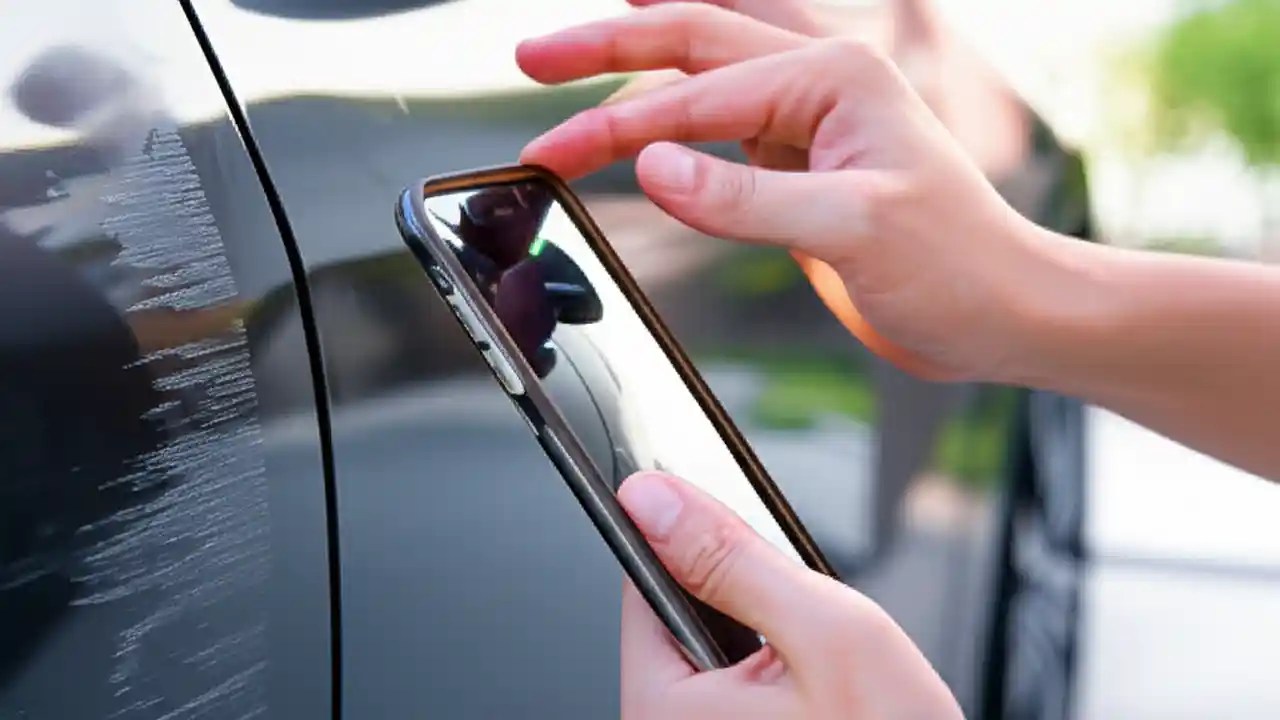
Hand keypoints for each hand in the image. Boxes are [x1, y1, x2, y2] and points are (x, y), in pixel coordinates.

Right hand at [517, 6, 1055, 380]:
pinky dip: (674, 104)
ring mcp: (810, 118)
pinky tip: (650, 95)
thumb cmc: (956, 267)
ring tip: (566, 63)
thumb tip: (651, 166)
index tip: (547, 153)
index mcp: (836, 78)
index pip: (696, 94)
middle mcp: (821, 81)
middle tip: (531, 60)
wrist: (1002, 311)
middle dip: (605, 49)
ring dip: (634, 67)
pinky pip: (722, 117)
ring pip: (703, 74)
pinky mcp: (801, 160)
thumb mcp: (850, 232)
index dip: (612, 126)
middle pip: (692, 44)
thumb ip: (746, 199)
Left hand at [615, 471, 962, 718]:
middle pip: (686, 617)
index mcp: (664, 710)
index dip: (696, 543)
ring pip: (724, 653)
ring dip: (775, 644)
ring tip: (828, 678)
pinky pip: (747, 693)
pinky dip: (785, 679)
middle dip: (751, 603)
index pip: (645, 585)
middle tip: (810, 632)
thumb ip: (736, 561)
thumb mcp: (830, 634)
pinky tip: (828, 700)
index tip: (725, 520)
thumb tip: (655, 499)